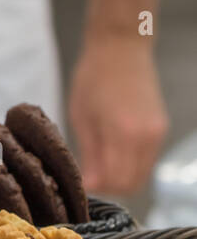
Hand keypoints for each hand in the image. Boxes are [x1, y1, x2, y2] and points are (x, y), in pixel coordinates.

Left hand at [68, 32, 167, 195]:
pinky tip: (110, 154)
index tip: (77, 184)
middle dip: (108, 188)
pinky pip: (146, 160)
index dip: (95, 189)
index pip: (115, 181)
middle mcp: (146, 137)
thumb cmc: (93, 78)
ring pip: (141, 175)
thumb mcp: (81, 116)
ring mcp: (158, 134)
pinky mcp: (161, 129)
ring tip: (95, 167)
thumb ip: (89, 154)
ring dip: (120, 178)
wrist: (121, 49)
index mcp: (123, 133)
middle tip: (85, 179)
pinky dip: (130, 165)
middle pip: (131, 184)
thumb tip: (90, 184)